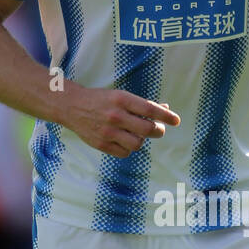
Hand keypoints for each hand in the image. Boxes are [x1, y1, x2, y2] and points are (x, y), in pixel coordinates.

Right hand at [58, 83, 179, 157]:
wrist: (72, 106)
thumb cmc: (101, 100)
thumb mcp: (120, 96)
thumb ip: (141, 105)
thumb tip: (165, 108)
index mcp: (122, 99)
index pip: (151, 109)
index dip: (166, 116)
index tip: (176, 120)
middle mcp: (116, 116)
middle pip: (148, 130)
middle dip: (158, 131)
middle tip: (158, 129)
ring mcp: (108, 132)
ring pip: (138, 144)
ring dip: (142, 140)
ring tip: (136, 134)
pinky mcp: (101, 144)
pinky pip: (125, 153)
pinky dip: (128, 148)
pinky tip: (124, 140)